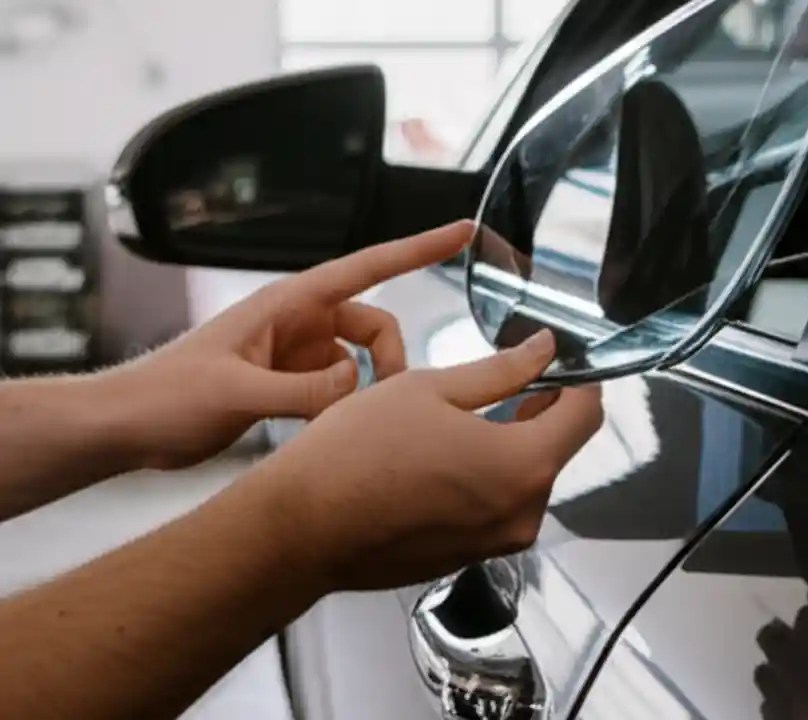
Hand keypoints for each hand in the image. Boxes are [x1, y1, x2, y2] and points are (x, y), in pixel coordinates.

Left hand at [97, 222, 473, 470]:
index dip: (418, 248)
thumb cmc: (166, 396)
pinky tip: (325, 434)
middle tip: (388, 401)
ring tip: (342, 424)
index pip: (368, 267)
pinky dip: (344, 409)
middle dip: (391, 360)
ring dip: (364, 391)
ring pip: (361, 362)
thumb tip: (358, 382)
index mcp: (287, 305)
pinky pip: (339, 390)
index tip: (461, 233)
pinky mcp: (289, 384)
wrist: (128, 427)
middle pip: (375, 326)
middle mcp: (298, 323)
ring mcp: (295, 354)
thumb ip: (303, 389)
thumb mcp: (235, 392)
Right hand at [241, 329, 602, 590]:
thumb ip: (501, 371)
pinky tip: (440, 459)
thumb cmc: (357, 453)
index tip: (558, 362)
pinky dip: (484, 479)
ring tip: (460, 419)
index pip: (586, 415)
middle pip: (557, 449)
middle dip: (540, 412)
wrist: (301, 529)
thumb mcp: (430, 390)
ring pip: (525, 479)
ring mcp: (496, 543)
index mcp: (524, 465)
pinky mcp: (469, 558)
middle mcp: (523, 513)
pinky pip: (495, 508)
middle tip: (504, 380)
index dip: (577, 381)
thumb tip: (544, 349)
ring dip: (509, 445)